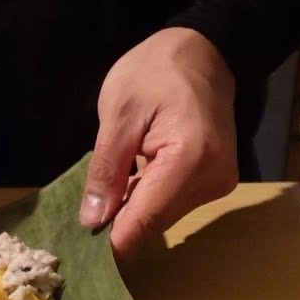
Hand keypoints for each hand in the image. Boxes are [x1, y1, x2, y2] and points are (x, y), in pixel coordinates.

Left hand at [79, 27, 238, 256]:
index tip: (80, 246)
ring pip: (164, 216)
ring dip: (134, 208)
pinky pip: (174, 203)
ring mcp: (219, 183)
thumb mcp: (118, 114)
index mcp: (190, 159)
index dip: (112, 240)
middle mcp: (213, 180)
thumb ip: (106, 170)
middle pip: (155, 222)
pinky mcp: (217, 182)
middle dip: (120, 222)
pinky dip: (150, 197)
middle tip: (86, 209)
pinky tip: (133, 179)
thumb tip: (92, 221)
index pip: (145, 219)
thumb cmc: (156, 71)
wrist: (203, 52)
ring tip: (111, 184)